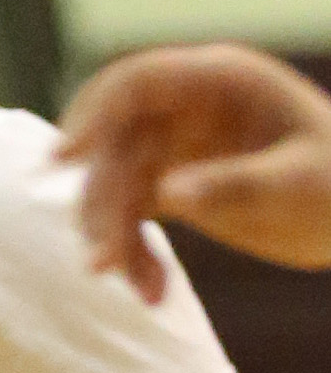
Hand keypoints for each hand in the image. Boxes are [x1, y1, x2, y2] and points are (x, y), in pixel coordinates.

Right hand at [59, 43, 330, 295]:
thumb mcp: (304, 184)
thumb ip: (238, 184)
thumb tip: (169, 195)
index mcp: (215, 80)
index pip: (135, 84)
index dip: (94, 112)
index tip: (67, 156)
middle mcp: (182, 105)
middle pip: (116, 140)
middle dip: (104, 199)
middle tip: (99, 258)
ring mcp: (174, 142)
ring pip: (116, 179)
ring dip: (115, 233)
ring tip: (140, 292)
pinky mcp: (171, 180)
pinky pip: (133, 210)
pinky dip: (135, 248)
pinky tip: (150, 291)